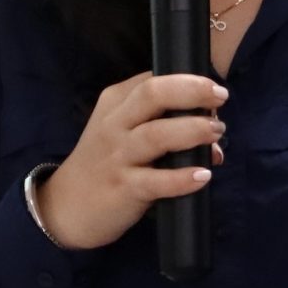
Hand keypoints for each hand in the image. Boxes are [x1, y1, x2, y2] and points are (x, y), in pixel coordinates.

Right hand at [34, 73, 228, 250]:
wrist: (67, 208)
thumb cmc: (104, 165)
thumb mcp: (121, 133)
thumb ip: (163, 126)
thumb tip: (212, 133)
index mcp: (115, 103)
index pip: (153, 79)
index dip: (188, 81)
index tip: (212, 92)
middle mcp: (115, 125)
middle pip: (153, 94)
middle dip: (192, 90)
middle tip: (221, 97)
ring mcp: (118, 157)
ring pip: (156, 135)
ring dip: (192, 130)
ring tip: (217, 132)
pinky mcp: (123, 188)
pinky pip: (156, 181)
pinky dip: (182, 178)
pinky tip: (203, 175)